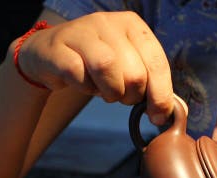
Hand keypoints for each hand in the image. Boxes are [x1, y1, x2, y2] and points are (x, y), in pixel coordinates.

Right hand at [17, 11, 173, 123]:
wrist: (51, 54)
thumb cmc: (95, 64)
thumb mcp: (126, 67)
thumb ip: (149, 84)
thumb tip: (165, 113)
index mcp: (132, 25)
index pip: (157, 62)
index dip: (161, 95)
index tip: (158, 116)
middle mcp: (108, 23)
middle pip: (134, 71)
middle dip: (131, 95)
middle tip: (121, 96)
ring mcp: (81, 32)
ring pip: (106, 67)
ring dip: (110, 92)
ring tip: (105, 92)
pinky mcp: (58, 47)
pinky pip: (77, 73)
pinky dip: (84, 88)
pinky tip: (83, 84)